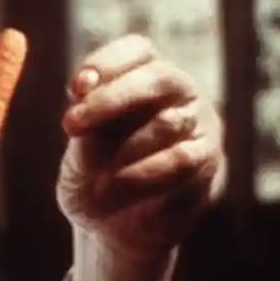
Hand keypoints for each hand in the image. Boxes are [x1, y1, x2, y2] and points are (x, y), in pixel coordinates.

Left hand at [57, 34, 226, 260]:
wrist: (115, 229)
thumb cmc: (92, 178)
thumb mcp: (78, 152)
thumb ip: (84, 126)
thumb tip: (83, 95)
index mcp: (142, 77)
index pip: (136, 51)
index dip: (108, 62)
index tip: (76, 87)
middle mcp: (178, 93)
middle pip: (159, 77)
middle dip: (112, 98)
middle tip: (70, 123)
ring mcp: (199, 125)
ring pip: (168, 123)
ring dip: (122, 151)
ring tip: (94, 179)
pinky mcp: (208, 160)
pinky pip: (181, 160)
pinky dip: (143, 174)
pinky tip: (116, 188)